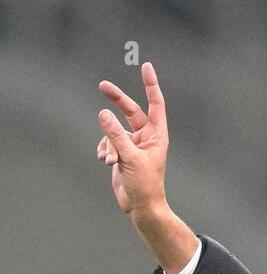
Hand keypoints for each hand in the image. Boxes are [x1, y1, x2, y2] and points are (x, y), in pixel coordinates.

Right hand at [96, 61, 168, 215]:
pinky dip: (104, 150)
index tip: (146, 66)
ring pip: (113, 131)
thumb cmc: (144, 185)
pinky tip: (106, 161)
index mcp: (156, 135)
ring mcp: (132, 144)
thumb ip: (115, 135)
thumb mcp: (130, 157)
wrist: (140, 207)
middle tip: (103, 85)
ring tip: (110, 159)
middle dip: (116, 100)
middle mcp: (145, 137)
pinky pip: (107, 142)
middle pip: (130, 110)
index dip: (151, 85)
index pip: (155, 104)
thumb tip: (103, 113)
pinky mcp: (121, 153)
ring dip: (108, 143)